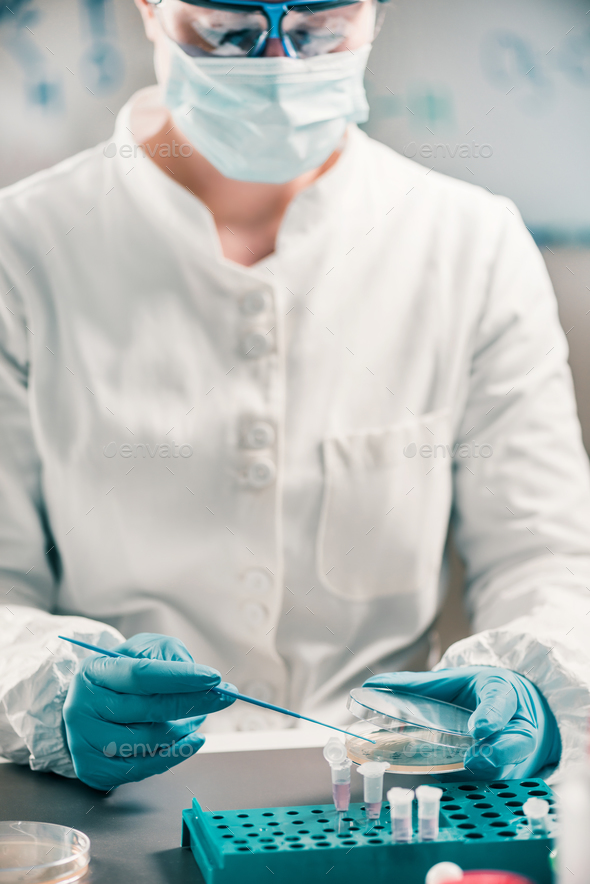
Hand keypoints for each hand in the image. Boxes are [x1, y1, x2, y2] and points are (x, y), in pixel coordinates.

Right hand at [63, 633, 235, 789]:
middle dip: (195, 702)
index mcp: (94, 671)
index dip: (180, 676)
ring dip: (184, 730)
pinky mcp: (93, 768)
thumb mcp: (141, 650)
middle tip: (225, 697)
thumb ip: (167, 654)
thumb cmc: (121, 675)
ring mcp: (85, 741)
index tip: (214, 677)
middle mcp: (83, 707)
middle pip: (150, 708)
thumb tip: (198, 677)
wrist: (87, 707)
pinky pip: (144, 767)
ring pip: (149, 740)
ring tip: (200, 716)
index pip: (142, 673)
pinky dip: (175, 754)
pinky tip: (194, 740)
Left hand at [363, 666, 560, 779]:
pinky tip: (456, 786)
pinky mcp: (508, 773)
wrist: (511, 708)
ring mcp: (515, 753)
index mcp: (502, 692)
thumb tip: (372, 685)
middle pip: (518, 741)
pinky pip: (496, 782)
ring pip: (509, 767)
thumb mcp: (452, 680)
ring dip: (489, 773)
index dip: (492, 715)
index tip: (478, 728)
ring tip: (467, 774)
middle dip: (499, 752)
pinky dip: (479, 785)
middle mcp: (515, 725)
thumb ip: (417, 685)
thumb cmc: (475, 694)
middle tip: (474, 760)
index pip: (501, 700)